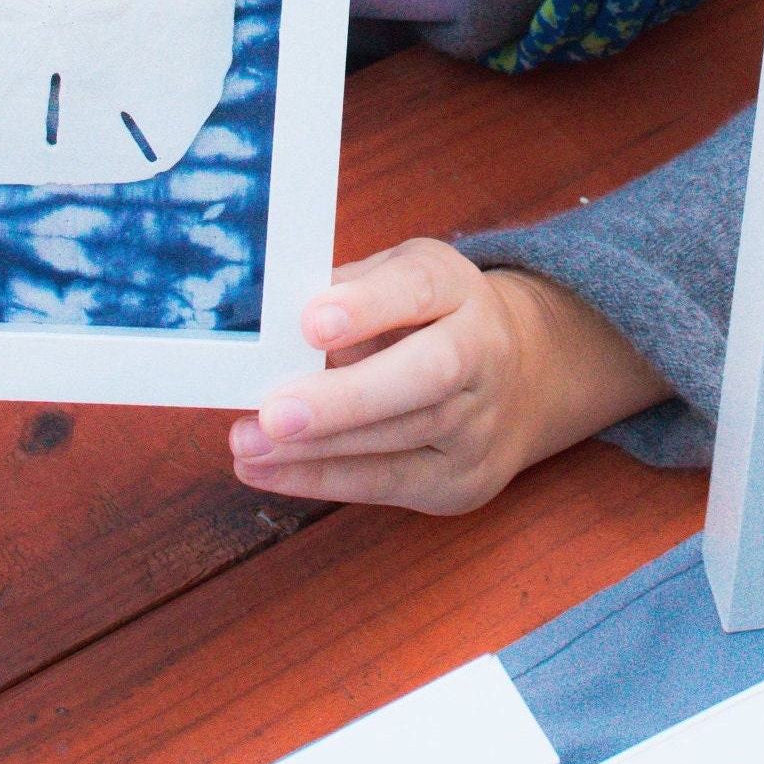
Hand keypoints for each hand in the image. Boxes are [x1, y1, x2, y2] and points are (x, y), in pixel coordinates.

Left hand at [228, 238, 670, 513]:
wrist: (516, 379)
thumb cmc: (425, 321)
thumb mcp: (392, 280)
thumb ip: (339, 292)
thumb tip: (255, 318)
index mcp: (457, 288)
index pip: (419, 289)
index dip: (368, 306)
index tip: (311, 322)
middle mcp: (484, 350)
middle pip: (427, 375)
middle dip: (346, 398)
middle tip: (273, 413)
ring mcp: (481, 420)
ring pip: (403, 436)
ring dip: (317, 448)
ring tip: (247, 443)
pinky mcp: (464, 478)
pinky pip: (389, 483)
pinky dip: (321, 479)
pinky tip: (266, 470)